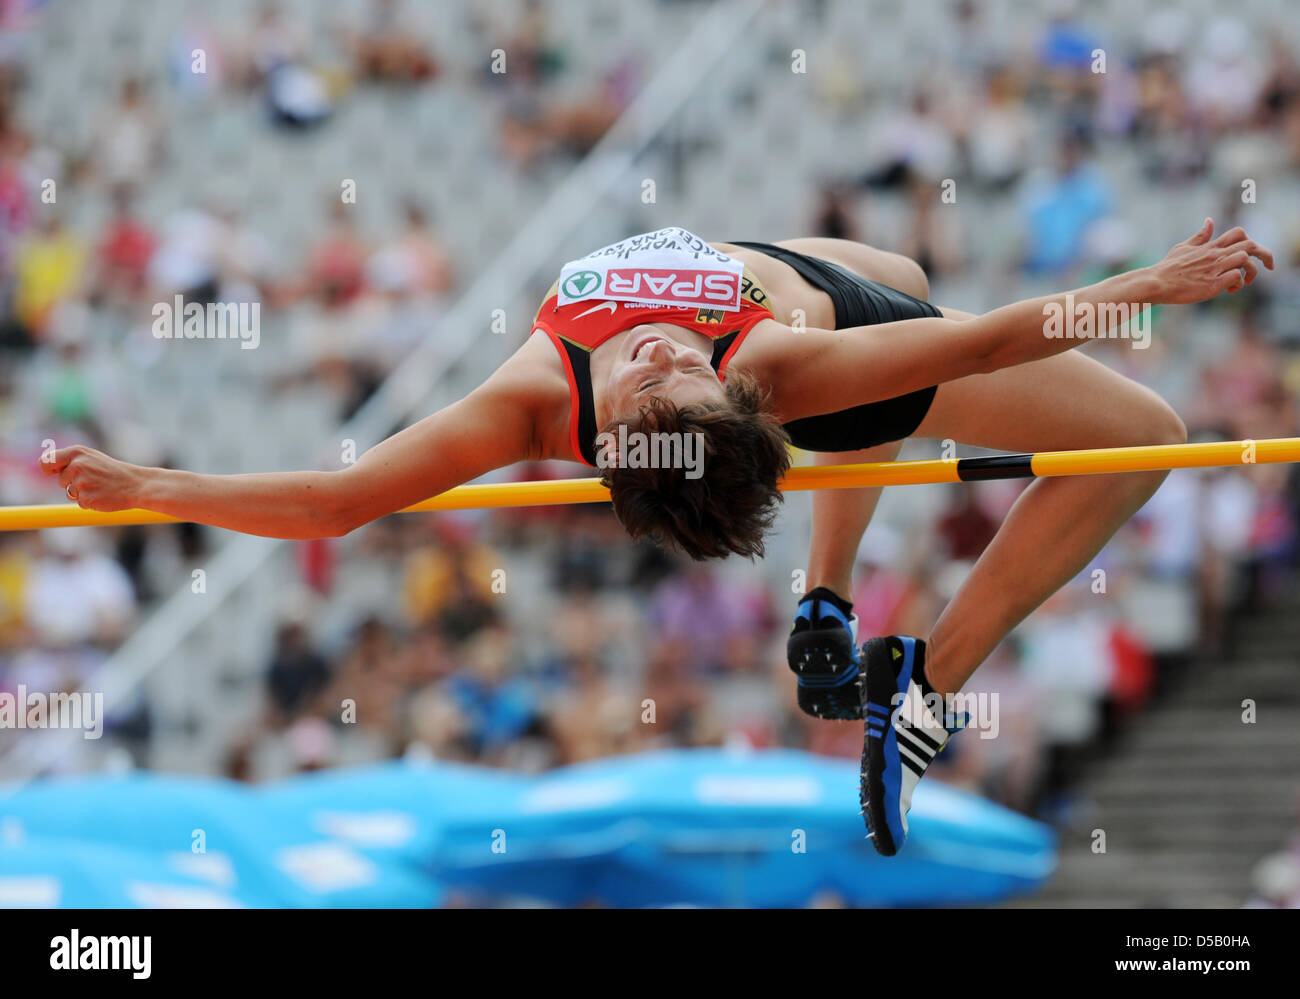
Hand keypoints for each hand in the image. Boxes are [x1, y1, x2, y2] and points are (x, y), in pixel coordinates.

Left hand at [39, 445, 146, 511]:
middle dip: (73, 483)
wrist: (137, 485)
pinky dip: (91, 502)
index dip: (48, 470)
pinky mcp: (85, 498)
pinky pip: (80, 503)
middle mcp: (76, 465)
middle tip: (95, 480)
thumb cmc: (114, 472)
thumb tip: (44, 467)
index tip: (55, 473)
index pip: (46, 461)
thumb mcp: (92, 458)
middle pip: (60, 480)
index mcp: (77, 452)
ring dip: (83, 493)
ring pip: (70, 493)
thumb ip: (71, 460)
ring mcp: (81, 482)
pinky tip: (104, 495)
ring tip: (101, 487)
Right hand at [1148, 218, 1273, 304]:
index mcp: (1210, 247)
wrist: (1155, 282)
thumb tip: (1210, 221)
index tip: (1254, 255)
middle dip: (1265, 255)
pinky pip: (1235, 277)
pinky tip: (1229, 290)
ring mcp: (1214, 269)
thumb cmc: (1167, 268)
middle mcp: (1215, 255)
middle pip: (1250, 245)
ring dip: (1251, 272)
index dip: (1252, 242)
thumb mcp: (1183, 247)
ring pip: (1245, 260)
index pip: (1239, 234)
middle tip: (1268, 266)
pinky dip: (1238, 283)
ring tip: (1244, 282)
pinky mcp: (1211, 284)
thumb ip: (1200, 236)